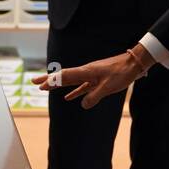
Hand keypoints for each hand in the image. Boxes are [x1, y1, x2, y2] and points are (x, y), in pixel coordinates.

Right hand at [32, 47, 153, 108]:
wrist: (134, 63)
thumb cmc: (122, 73)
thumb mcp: (108, 87)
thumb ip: (94, 96)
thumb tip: (82, 105)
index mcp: (86, 71)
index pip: (64, 76)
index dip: (51, 81)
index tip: (39, 84)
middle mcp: (86, 72)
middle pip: (63, 77)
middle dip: (49, 80)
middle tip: (34, 82)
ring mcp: (91, 76)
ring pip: (71, 82)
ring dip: (59, 86)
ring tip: (46, 89)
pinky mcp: (98, 80)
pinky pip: (82, 87)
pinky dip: (75, 92)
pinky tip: (69, 98)